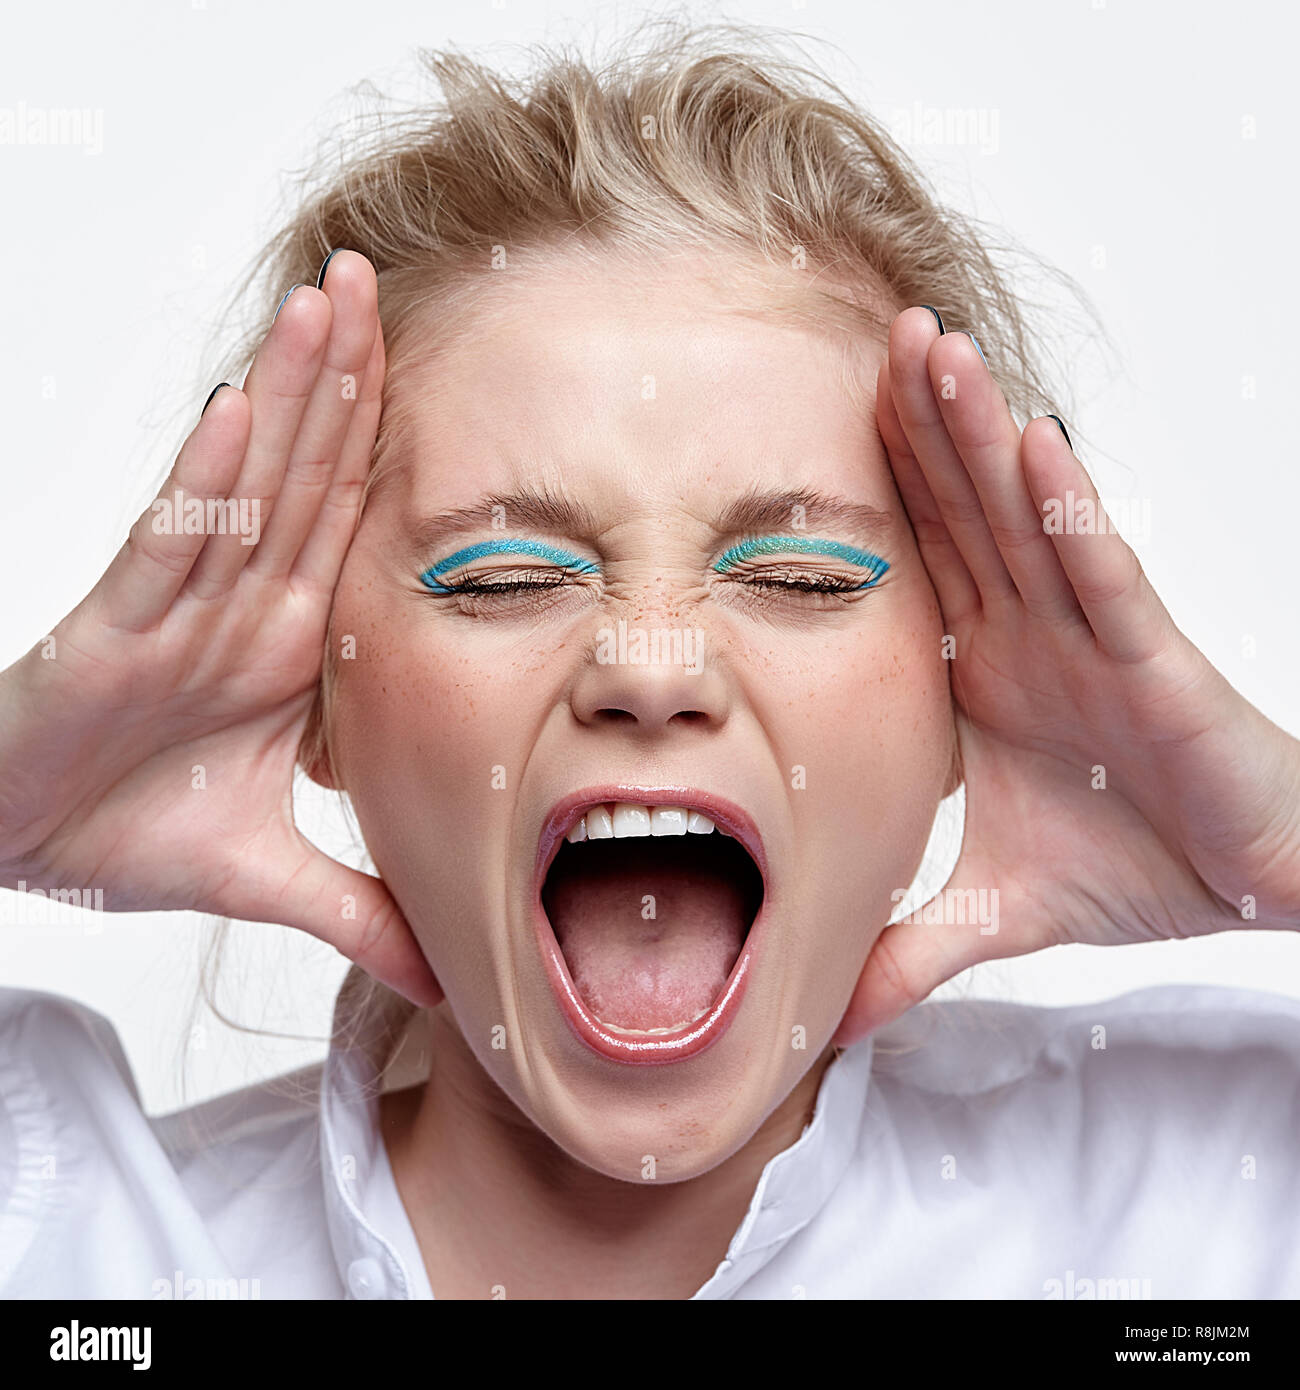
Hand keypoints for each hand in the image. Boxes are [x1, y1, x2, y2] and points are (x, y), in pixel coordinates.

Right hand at [0, 250, 441, 1008]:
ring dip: (284, 398)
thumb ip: (356, 908)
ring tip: (323, 308)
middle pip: (303, 475)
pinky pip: (164, 548)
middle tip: (380, 284)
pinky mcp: (113, 631)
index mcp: (280, 640)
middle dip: (342, 380)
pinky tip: (232, 419)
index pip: (345, 523)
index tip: (438, 371)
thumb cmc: (121, 830)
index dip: (385, 446)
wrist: (11, 848)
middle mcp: (236, 607)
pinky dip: (198, 487)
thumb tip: (440, 970)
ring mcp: (176, 610)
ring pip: (241, 489)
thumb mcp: (266, 873)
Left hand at [835, 307, 1299, 1044]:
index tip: (808, 428)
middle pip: (960, 510)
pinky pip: (1103, 573)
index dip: (874, 491)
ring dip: (978, 434)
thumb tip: (830, 1011)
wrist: (1252, 885)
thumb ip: (909, 947)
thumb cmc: (1139, 865)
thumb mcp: (994, 907)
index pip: (917, 562)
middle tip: (867, 334)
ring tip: (932, 350)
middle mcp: (1032, 633)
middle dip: (917, 424)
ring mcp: (1091, 636)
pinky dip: (1069, 511)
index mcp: (985, 669)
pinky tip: (1036, 445)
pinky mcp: (1152, 659)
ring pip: (1023, 516)